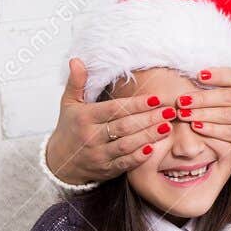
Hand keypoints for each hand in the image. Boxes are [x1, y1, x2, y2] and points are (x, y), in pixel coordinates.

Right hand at [44, 58, 174, 183]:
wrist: (61, 162)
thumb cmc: (70, 128)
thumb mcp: (69, 103)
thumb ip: (76, 82)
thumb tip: (77, 60)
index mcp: (84, 118)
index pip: (113, 110)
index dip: (135, 105)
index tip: (155, 99)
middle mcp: (91, 137)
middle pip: (124, 127)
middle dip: (148, 119)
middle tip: (169, 111)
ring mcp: (98, 155)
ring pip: (126, 145)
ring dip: (148, 136)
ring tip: (166, 126)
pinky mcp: (105, 170)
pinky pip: (124, 164)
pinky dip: (138, 157)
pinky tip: (153, 148)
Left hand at [180, 66, 230, 163]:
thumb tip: (219, 53)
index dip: (217, 75)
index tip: (198, 74)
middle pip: (228, 97)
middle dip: (203, 98)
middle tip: (182, 99)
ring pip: (227, 115)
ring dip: (203, 114)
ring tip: (184, 114)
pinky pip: (230, 133)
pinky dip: (213, 129)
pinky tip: (197, 127)